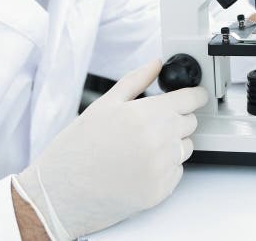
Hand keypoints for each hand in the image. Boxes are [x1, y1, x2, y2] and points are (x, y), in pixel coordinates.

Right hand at [12, 59, 207, 239]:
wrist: (61, 192)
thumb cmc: (78, 148)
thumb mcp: (105, 104)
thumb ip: (136, 80)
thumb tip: (156, 64)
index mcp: (148, 115)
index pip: (191, 100)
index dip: (194, 95)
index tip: (194, 96)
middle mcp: (160, 142)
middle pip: (191, 123)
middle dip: (177, 119)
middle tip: (151, 123)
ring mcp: (162, 169)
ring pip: (185, 148)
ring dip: (172, 144)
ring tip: (140, 147)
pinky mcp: (160, 192)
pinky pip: (176, 172)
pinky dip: (164, 167)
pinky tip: (139, 166)